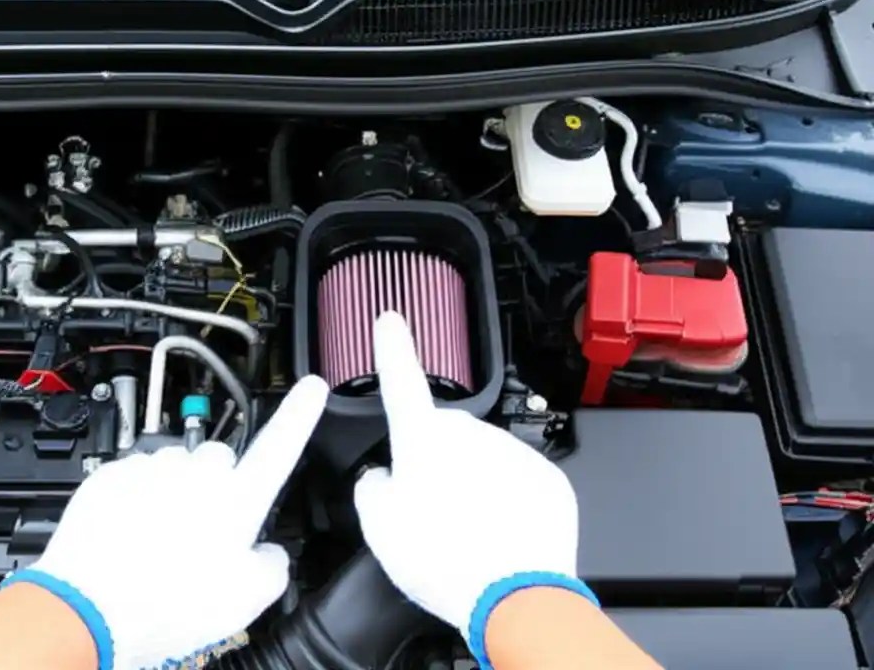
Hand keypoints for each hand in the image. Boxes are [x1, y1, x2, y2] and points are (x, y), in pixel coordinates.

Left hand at [12, 376, 328, 669]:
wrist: (91, 607)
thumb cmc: (167, 605)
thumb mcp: (246, 601)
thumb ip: (272, 566)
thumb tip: (267, 553)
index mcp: (238, 499)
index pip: (280, 445)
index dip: (299, 415)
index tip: (311, 386)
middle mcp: (197, 473)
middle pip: (220, 460)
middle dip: (216, 486)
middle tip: (202, 535)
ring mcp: (152, 469)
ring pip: (175, 468)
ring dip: (173, 495)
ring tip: (160, 544)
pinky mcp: (113, 474)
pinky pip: (135, 476)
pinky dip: (136, 500)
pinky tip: (132, 537)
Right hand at [354, 313, 586, 638]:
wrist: (514, 598)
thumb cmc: (445, 563)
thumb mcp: (378, 528)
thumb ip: (372, 488)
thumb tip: (382, 479)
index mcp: (423, 440)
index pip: (402, 380)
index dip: (393, 348)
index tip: (391, 321)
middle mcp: (470, 437)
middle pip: (442, 438)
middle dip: (434, 464)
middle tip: (428, 513)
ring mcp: (511, 455)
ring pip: (481, 461)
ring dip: (470, 486)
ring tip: (464, 535)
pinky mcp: (546, 479)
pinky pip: (516, 482)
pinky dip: (504, 503)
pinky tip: (496, 537)